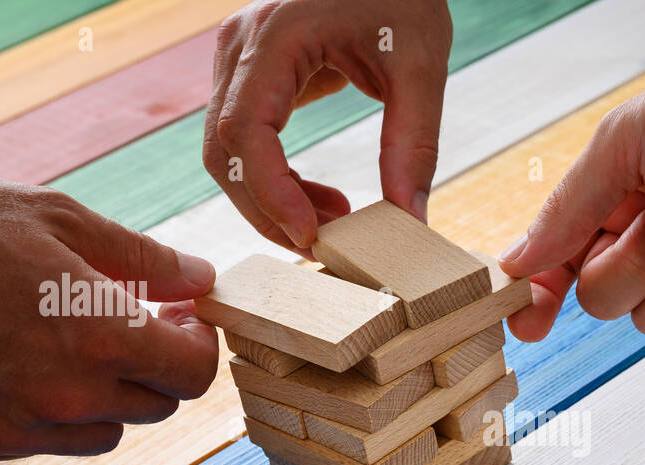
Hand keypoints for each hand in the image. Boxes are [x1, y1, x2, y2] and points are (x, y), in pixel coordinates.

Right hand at [0, 175, 218, 463]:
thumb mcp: (54, 218)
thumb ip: (141, 259)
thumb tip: (199, 278)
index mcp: (100, 338)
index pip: (195, 373)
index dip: (199, 344)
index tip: (184, 318)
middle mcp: (69, 396)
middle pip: (160, 404)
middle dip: (159, 363)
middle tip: (137, 320)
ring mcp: (24, 428)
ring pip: (110, 429)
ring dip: (112, 392)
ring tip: (77, 340)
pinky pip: (50, 440)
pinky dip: (57, 412)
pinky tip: (27, 364)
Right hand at [204, 0, 452, 250]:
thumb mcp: (421, 64)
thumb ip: (415, 143)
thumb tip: (410, 220)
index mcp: (275, 37)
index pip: (245, 131)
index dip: (271, 193)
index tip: (312, 235)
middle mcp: (240, 47)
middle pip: (224, 151)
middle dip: (266, 210)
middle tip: (322, 247)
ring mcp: (237, 60)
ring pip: (227, 153)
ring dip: (270, 202)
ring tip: (331, 225)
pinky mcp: (250, 75)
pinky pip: (245, 143)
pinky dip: (275, 181)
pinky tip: (321, 201)